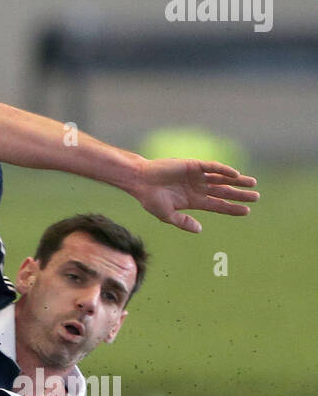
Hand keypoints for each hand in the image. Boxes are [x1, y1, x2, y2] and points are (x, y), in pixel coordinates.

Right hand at [129, 156, 258, 232]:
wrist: (140, 181)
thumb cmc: (150, 199)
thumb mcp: (167, 215)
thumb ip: (184, 222)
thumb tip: (200, 230)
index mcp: (194, 201)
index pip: (218, 205)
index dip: (232, 208)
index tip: (246, 211)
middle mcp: (198, 188)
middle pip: (224, 192)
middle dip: (240, 194)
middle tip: (256, 197)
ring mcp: (197, 176)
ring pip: (222, 178)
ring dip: (237, 181)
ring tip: (252, 183)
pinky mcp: (194, 165)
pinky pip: (212, 167)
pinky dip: (224, 170)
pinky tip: (235, 174)